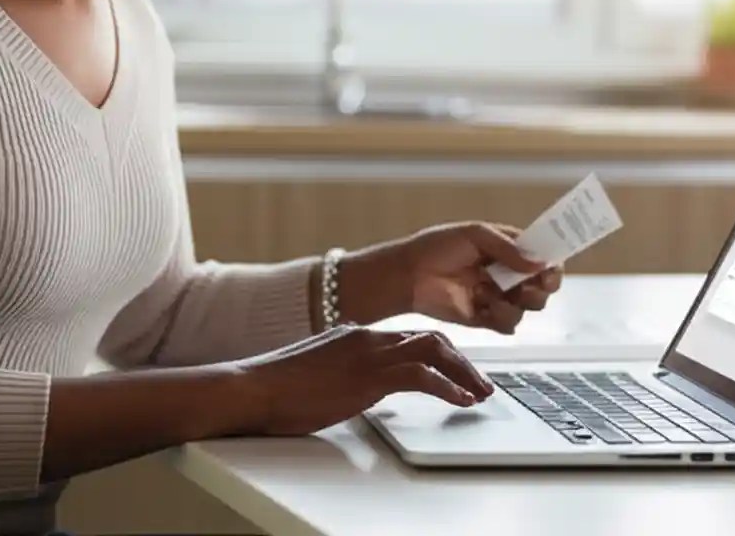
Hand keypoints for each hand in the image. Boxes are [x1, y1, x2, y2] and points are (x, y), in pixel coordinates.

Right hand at [227, 326, 494, 435]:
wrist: (253, 388)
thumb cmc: (276, 387)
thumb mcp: (317, 371)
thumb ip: (343, 368)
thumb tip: (357, 382)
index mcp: (356, 333)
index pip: (409, 337)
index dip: (439, 353)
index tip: (457, 369)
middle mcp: (367, 337)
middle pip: (430, 340)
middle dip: (461, 361)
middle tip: (480, 382)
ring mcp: (369, 354)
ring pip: (434, 352)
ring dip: (463, 373)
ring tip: (481, 393)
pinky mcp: (369, 376)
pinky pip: (421, 377)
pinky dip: (447, 388)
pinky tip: (460, 400)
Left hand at [339, 222, 564, 334]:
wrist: (408, 275)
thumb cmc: (437, 247)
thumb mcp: (474, 235)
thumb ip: (508, 248)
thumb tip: (540, 262)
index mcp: (509, 249)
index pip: (544, 258)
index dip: (552, 266)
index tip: (549, 271)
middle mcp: (507, 274)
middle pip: (543, 288)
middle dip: (539, 289)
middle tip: (523, 287)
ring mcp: (498, 297)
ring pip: (529, 308)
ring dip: (517, 303)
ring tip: (490, 293)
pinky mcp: (485, 318)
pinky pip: (509, 324)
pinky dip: (502, 317)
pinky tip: (483, 305)